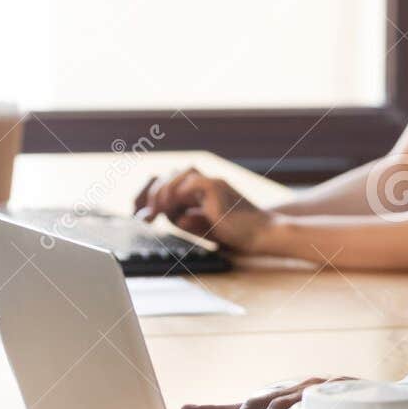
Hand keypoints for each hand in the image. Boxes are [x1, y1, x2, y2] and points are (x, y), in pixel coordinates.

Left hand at [135, 168, 270, 250]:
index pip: (173, 184)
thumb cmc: (238, 234)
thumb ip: (186, 220)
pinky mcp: (218, 188)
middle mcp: (208, 183)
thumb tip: (169, 217)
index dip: (156, 196)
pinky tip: (169, 208)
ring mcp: (213, 183)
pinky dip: (176, 191)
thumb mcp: (204, 228)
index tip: (146, 215)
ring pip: (181, 173)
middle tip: (148, 214)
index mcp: (204, 192)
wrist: (260, 235)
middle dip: (154, 192)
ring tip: (157, 210)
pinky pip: (191, 181)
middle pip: (173, 174)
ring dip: (164, 190)